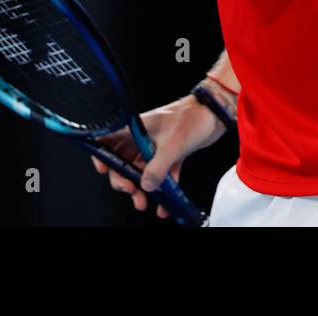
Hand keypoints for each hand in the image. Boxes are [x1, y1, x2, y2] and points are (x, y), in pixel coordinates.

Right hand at [90, 94, 226, 217]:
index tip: (104, 170)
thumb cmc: (192, 117)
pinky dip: (162, 189)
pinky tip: (163, 204)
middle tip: (130, 191)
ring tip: (143, 202)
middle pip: (123, 161)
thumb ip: (157, 168)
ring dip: (141, 188)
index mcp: (135, 127)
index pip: (109, 138)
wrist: (215, 113)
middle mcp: (142, 137)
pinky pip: (161, 175)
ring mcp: (156, 147)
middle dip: (123, 179)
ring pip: (141, 171)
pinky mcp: (170, 154)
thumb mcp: (171, 145)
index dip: (101, 153)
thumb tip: (146, 186)